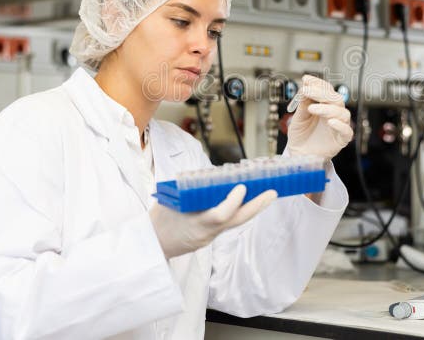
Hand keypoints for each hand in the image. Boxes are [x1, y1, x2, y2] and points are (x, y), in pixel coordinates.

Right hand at [149, 184, 276, 258]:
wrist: (151, 247)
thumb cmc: (158, 221)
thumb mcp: (170, 202)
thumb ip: (189, 190)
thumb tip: (209, 176)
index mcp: (195, 224)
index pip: (220, 215)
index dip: (233, 201)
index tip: (242, 187)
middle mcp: (206, 233)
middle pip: (237, 220)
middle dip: (257, 206)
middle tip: (272, 192)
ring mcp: (209, 237)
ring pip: (235, 222)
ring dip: (252, 207)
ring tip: (267, 193)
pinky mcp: (209, 237)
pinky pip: (227, 223)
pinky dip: (238, 211)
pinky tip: (247, 201)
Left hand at [286, 75, 352, 159]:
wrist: (299, 154)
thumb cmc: (301, 135)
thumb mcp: (299, 116)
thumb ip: (304, 103)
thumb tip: (305, 85)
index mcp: (325, 105)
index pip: (326, 90)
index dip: (318, 83)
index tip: (306, 79)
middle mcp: (334, 114)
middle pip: (335, 99)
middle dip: (321, 93)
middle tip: (306, 91)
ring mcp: (339, 126)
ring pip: (342, 113)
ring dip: (327, 108)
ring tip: (312, 108)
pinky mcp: (341, 140)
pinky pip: (347, 131)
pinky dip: (340, 125)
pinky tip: (330, 122)